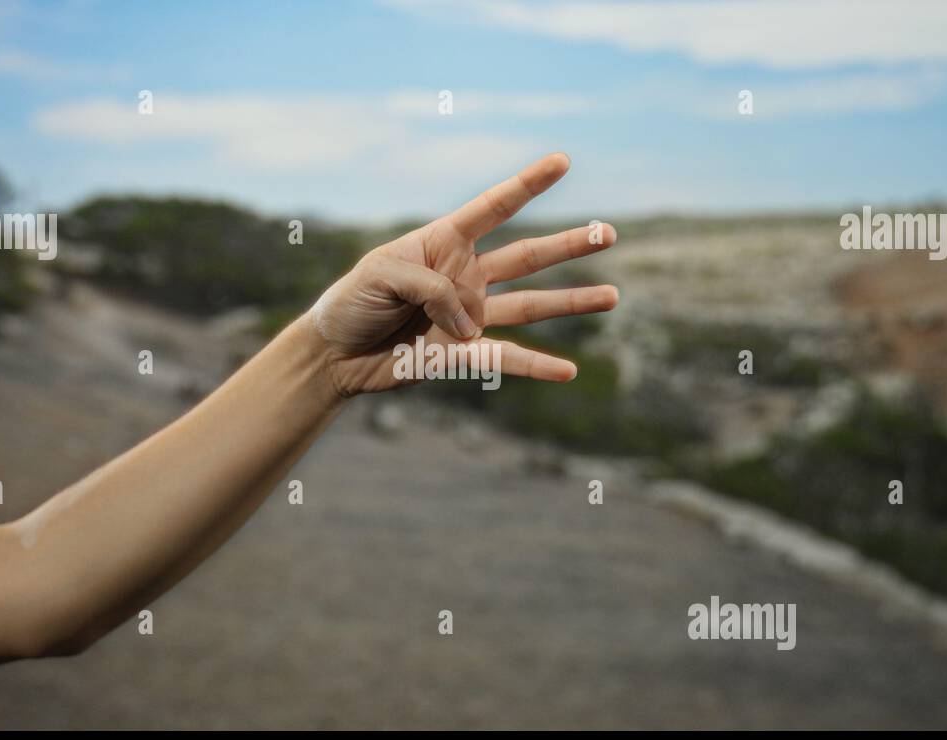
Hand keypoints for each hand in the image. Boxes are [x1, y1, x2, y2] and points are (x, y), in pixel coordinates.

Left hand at [307, 153, 619, 396]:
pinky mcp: (463, 355)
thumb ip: (431, 288)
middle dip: (568, 245)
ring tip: (613, 296)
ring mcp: (469, 316)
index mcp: (443, 242)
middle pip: (527, 257)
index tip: (563, 162)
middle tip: (609, 233)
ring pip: (532, 306)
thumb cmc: (351, 302)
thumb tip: (474, 326)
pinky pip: (507, 359)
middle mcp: (465, 275)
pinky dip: (537, 366)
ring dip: (572, 301)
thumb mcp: (380, 275)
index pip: (493, 208)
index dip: (527, 186)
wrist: (333, 352)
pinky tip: (568, 370)